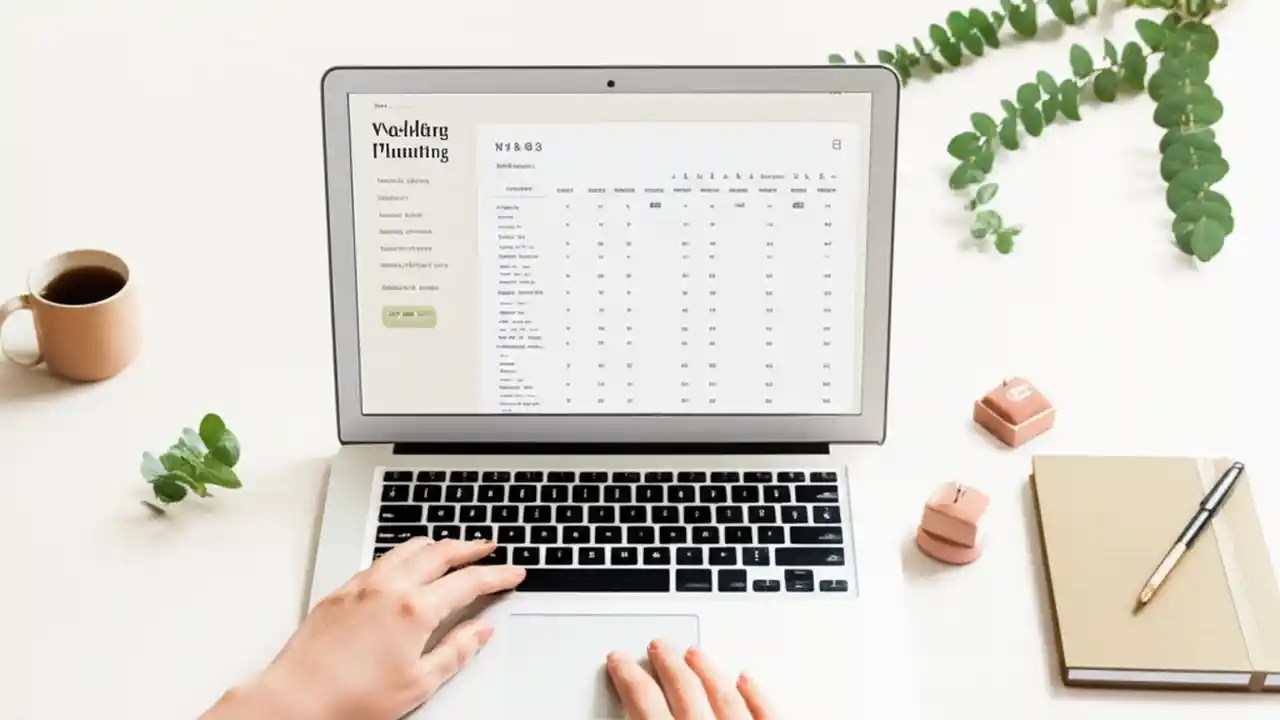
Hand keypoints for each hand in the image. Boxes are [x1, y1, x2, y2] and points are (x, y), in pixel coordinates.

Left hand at [202, 538, 523, 719]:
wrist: (294, 701)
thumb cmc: (350, 700)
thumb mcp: (418, 683)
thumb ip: (455, 651)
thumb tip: (480, 632)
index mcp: (415, 609)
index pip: (468, 582)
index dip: (496, 575)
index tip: (512, 572)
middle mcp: (389, 587)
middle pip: (440, 553)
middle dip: (469, 547)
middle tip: (488, 546)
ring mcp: (362, 585)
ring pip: (407, 549)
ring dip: (435, 545)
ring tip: (449, 547)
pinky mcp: (340, 591)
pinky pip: (381, 559)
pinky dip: (403, 554)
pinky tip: (404, 564)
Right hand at [607, 640, 774, 719]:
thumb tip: (623, 712)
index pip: (643, 701)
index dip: (628, 677)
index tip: (619, 661)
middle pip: (684, 689)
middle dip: (667, 663)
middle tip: (657, 645)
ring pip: (724, 693)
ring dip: (706, 670)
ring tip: (694, 653)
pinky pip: (766, 713)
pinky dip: (755, 694)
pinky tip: (746, 678)